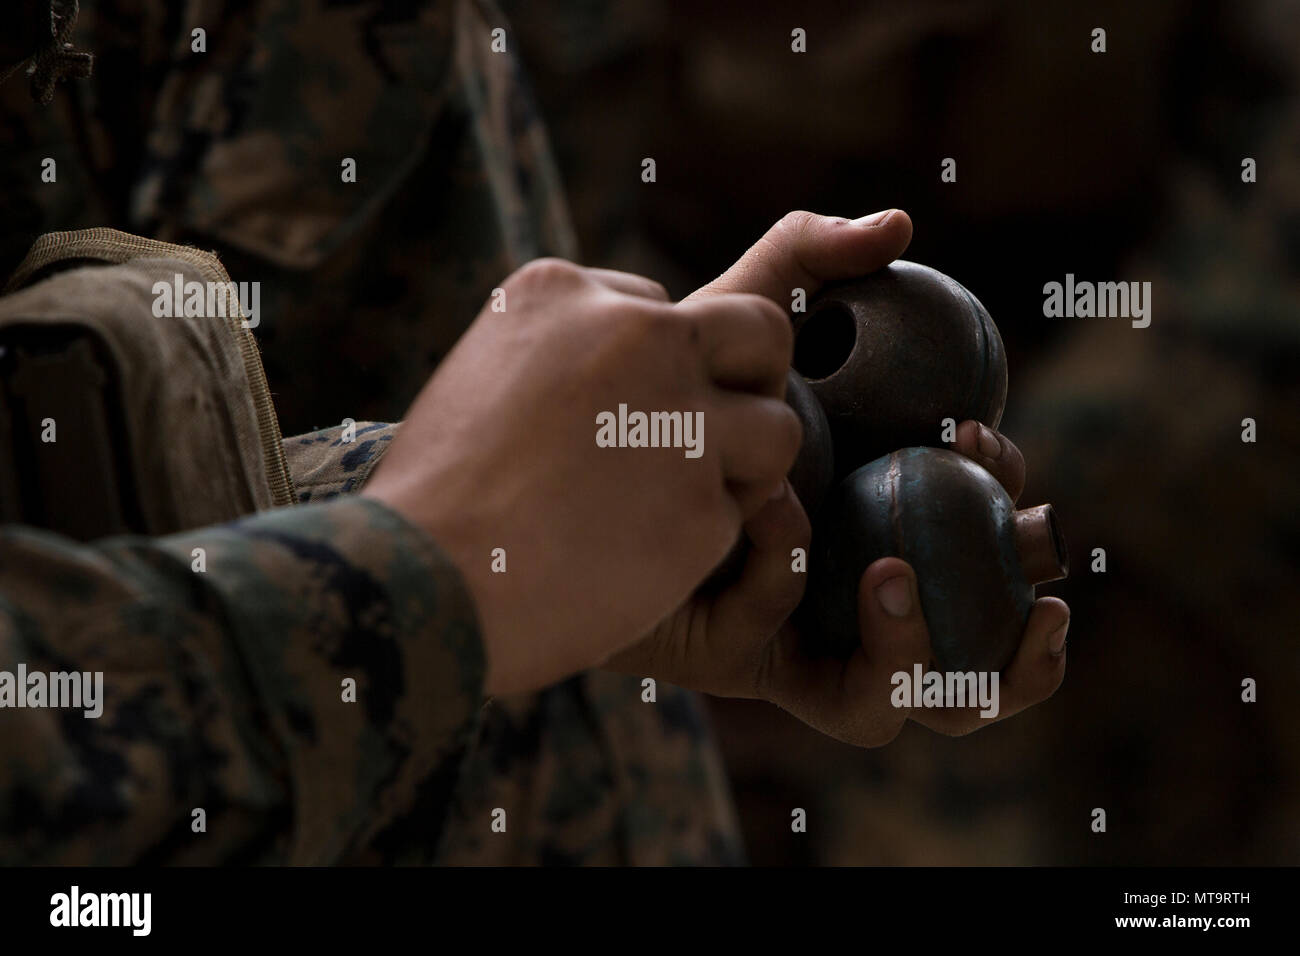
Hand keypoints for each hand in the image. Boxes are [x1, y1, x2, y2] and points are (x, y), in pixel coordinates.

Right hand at [363, 259, 799, 695]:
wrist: (419, 581)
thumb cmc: (433, 494)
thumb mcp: (480, 377)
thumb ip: (558, 354)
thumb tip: (612, 369)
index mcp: (565, 292)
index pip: (658, 310)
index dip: (657, 368)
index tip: (622, 417)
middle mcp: (637, 335)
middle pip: (755, 332)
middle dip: (749, 383)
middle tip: (714, 436)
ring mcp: (678, 417)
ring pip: (778, 426)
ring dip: (746, 467)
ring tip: (682, 506)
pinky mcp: (703, 504)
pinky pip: (747, 513)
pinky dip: (709, 538)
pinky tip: (646, 559)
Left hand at [606, 211, 1067, 743]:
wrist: (584, 446)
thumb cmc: (682, 381)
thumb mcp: (747, 309)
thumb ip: (815, 257)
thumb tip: (901, 222)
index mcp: (899, 512)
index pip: (994, 527)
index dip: (1013, 493)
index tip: (974, 435)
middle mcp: (872, 589)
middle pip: (989, 644)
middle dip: (1026, 626)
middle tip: (1014, 544)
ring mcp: (820, 640)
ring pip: (919, 701)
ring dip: (938, 657)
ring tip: (893, 575)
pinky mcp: (760, 669)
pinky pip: (823, 681)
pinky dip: (803, 591)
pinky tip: (771, 518)